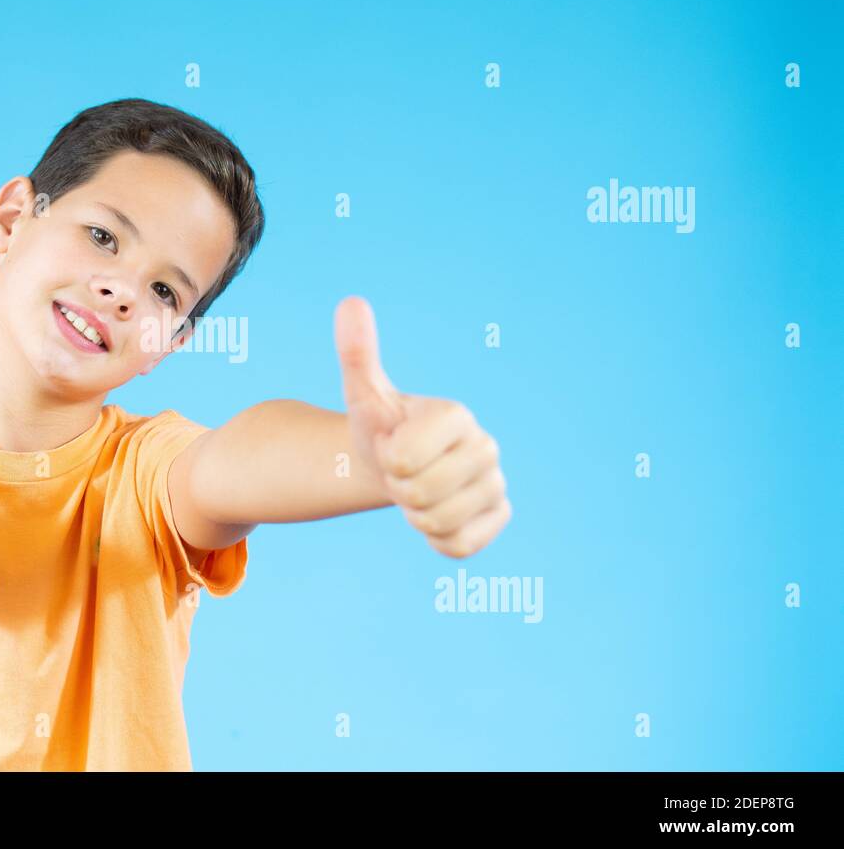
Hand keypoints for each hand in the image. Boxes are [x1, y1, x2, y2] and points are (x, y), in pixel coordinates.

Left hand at [334, 296, 510, 557]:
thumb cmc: (380, 424)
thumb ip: (357, 351)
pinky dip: (436, 538)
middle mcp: (487, 447)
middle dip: (398, 488)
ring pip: (436, 523)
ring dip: (413, 514)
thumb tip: (350, 302)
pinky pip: (458, 546)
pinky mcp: (498, 516)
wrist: (396, 462)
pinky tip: (436, 513)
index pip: (404, 459)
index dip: (386, 458)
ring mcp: (496, 484)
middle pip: (420, 495)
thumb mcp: (362, 390)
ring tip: (417, 489)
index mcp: (456, 414)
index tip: (392, 443)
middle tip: (402, 470)